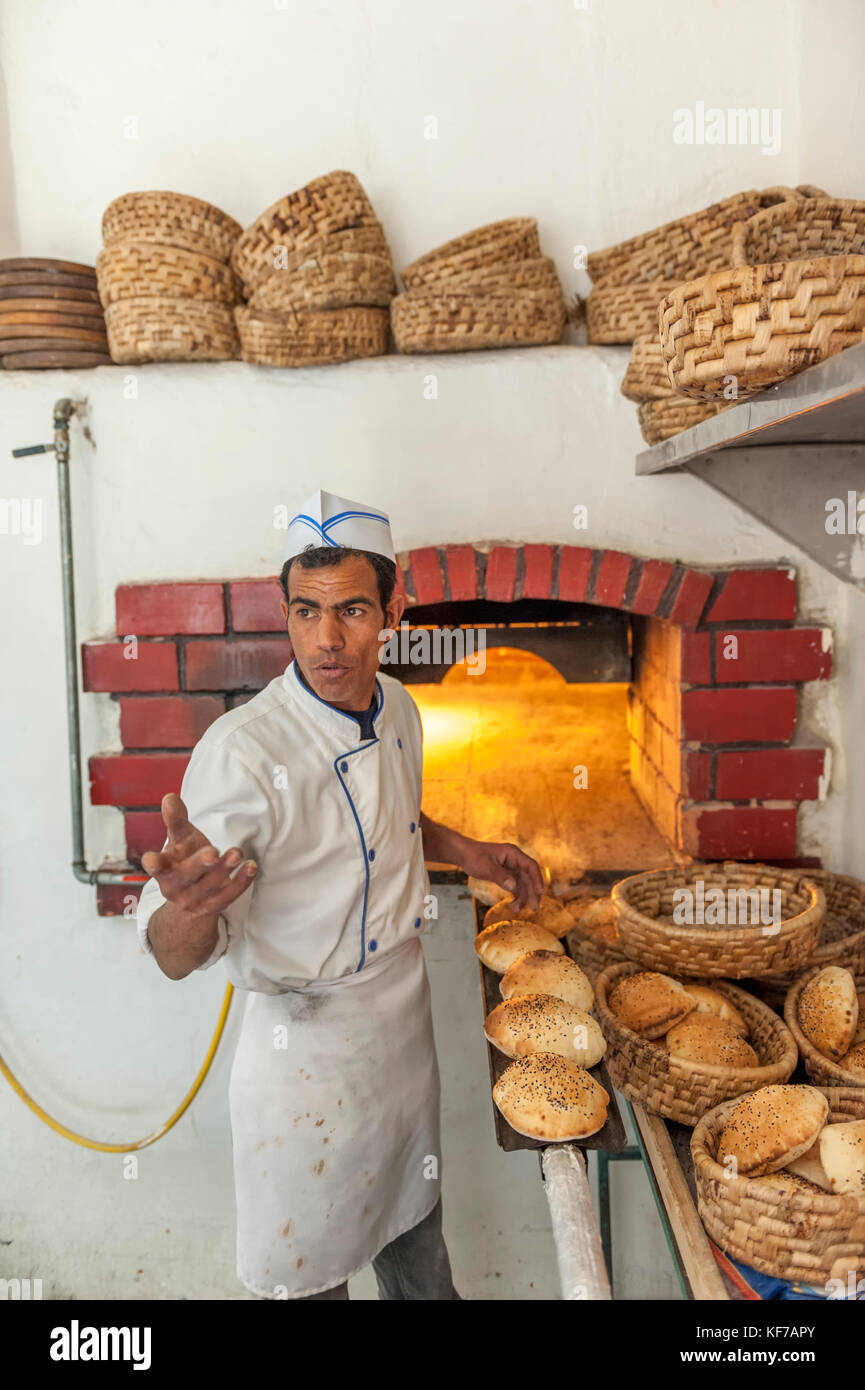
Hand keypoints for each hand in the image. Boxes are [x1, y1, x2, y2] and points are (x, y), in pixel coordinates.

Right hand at [140, 793, 256, 918]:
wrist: (191, 897)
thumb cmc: (184, 859)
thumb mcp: (180, 839)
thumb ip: (176, 820)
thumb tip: (170, 797)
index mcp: (163, 869)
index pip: (155, 867)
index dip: (153, 863)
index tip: (153, 860)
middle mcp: (175, 887)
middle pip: (186, 875)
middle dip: (199, 864)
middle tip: (213, 851)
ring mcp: (194, 900)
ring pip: (210, 885)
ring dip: (224, 869)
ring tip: (237, 852)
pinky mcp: (212, 907)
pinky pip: (228, 896)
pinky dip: (241, 881)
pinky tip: (251, 866)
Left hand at [459, 839, 543, 911]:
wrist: (463, 854)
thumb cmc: (473, 856)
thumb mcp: (485, 867)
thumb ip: (500, 876)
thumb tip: (514, 887)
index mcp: (512, 853)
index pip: (530, 866)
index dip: (537, 879)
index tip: (540, 892)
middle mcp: (514, 861)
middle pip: (528, 877)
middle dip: (531, 892)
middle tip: (533, 907)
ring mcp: (511, 868)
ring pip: (523, 884)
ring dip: (523, 897)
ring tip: (518, 909)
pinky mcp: (506, 876)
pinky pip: (515, 887)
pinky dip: (516, 896)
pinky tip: (514, 906)